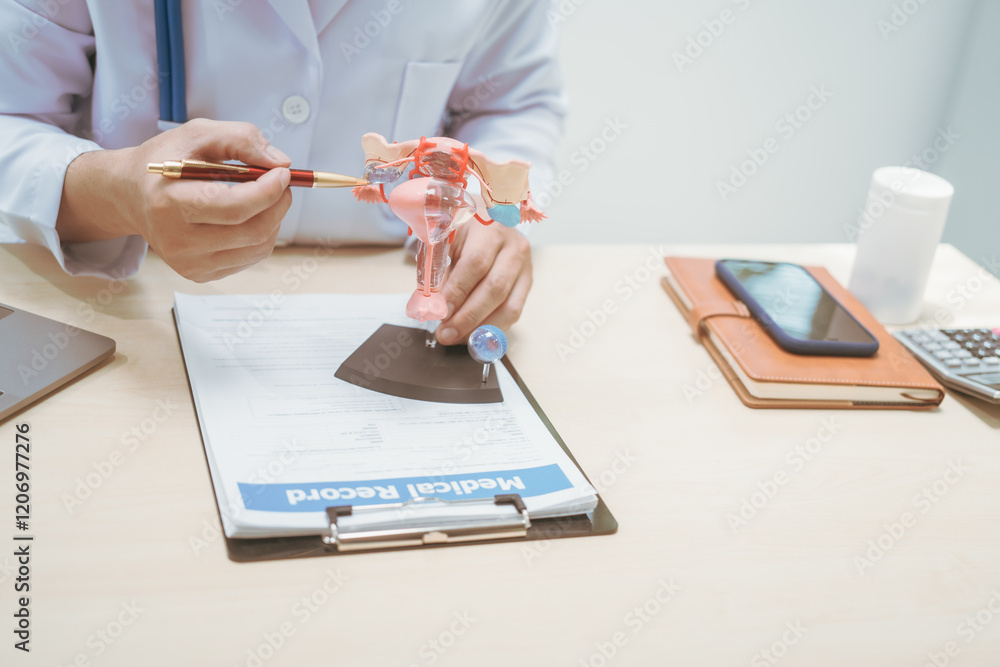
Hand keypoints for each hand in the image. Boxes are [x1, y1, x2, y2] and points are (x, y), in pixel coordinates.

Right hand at [57, 118, 292, 281]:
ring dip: (273, 219)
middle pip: (252, 232)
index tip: (283, 173)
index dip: (268, 191)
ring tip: (264, 197)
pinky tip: (246, 216)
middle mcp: (177, 241)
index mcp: (170, 204)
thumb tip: (281, 163)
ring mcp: (189, 263)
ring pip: (258, 247)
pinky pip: (250, 258)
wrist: (131, 195)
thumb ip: (240, 139)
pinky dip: (260, 234)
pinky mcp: (200, 274)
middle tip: (282, 184)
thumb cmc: (166, 162)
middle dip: (278, 204)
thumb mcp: (197, 134)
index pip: (234, 208)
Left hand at [436, 221, 531, 344]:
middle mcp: (513, 246)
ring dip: (481, 328)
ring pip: (508, 306)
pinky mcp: (527, 282)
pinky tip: (473, 335)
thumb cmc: (462, 229)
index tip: (440, 311)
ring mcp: (524, 266)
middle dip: (468, 317)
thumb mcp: (445, 238)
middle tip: (446, 334)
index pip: (476, 263)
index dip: (458, 290)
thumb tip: (431, 306)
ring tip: (457, 338)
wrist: (489, 217)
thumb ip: (437, 269)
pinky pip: (514, 311)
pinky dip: (493, 327)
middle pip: (494, 288)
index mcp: (490, 228)